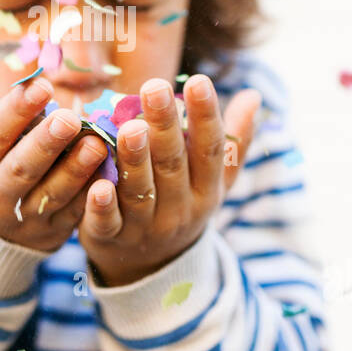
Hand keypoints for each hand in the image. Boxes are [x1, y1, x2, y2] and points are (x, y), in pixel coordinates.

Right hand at [0, 48, 110, 251]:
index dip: (16, 110)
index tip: (41, 84)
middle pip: (22, 167)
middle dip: (46, 142)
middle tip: (70, 117)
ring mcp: (24, 217)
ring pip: (51, 192)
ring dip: (75, 169)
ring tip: (97, 143)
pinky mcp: (52, 232)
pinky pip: (74, 212)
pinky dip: (92, 193)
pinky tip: (110, 170)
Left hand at [76, 75, 260, 286]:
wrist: (150, 270)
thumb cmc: (182, 205)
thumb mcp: (214, 182)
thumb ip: (233, 141)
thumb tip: (253, 95)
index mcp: (206, 189)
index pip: (210, 149)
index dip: (206, 116)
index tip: (200, 81)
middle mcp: (179, 208)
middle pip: (173, 164)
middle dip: (165, 126)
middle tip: (155, 87)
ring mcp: (145, 226)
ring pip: (141, 190)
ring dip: (135, 159)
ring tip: (129, 125)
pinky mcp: (110, 239)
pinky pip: (107, 222)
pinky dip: (102, 205)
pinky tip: (98, 184)